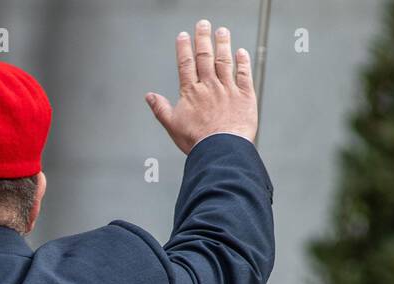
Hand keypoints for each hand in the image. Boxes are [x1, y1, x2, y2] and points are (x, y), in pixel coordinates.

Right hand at [146, 20, 256, 154]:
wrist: (221, 149)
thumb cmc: (197, 141)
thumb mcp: (172, 126)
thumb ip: (161, 109)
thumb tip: (149, 96)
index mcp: (191, 92)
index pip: (186, 64)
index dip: (184, 48)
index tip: (183, 35)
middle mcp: (209, 86)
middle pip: (205, 56)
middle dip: (203, 38)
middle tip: (203, 24)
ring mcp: (228, 89)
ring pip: (224, 61)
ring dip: (223, 44)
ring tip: (222, 31)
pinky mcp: (245, 96)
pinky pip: (244, 75)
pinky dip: (243, 62)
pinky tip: (241, 52)